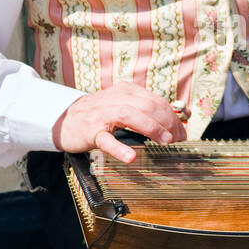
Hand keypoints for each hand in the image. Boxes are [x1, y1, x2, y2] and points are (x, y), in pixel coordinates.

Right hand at [52, 81, 188, 164]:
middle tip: (178, 138)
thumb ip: (147, 110)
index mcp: (126, 91)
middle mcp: (115, 98)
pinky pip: (106, 140)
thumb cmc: (100, 115)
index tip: (183, 131)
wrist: (65, 119)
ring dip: (152, 127)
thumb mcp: (124, 106)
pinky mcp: (91, 131)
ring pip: (130, 115)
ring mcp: (102, 114)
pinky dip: (120, 149)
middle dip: (167, 122)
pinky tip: (131, 157)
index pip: (155, 100)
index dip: (173, 116)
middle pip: (147, 105)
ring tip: (166, 141)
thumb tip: (179, 118)